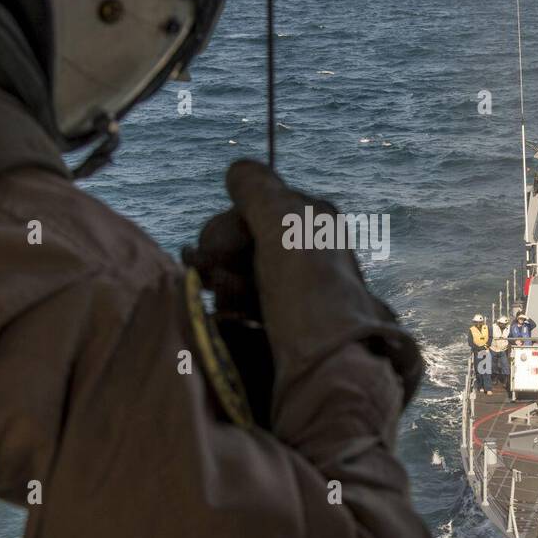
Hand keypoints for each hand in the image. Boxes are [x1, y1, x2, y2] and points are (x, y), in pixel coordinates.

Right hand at [188, 160, 421, 404]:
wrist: (330, 369)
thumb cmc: (309, 292)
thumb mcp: (285, 224)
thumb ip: (258, 190)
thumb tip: (238, 169)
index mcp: (316, 224)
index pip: (256, 210)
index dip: (227, 226)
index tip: (211, 248)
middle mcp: (310, 254)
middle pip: (245, 242)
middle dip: (219, 256)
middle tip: (207, 274)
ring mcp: (297, 295)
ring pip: (241, 276)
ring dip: (222, 283)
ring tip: (224, 300)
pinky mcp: (285, 330)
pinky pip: (245, 309)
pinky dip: (230, 310)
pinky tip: (226, 318)